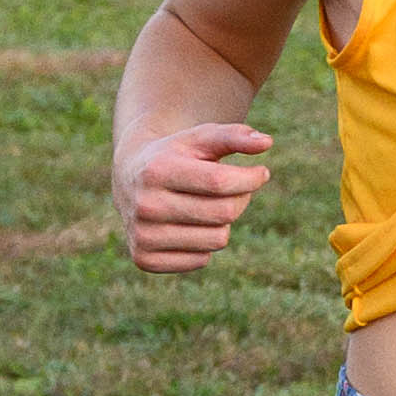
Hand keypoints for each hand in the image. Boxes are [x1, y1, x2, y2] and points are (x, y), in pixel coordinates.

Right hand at [118, 121, 272, 269]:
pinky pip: (201, 260)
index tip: (261, 173)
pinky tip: (188, 226)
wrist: (129, 177)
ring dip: (222, 224)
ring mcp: (143, 236)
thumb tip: (267, 142)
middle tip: (232, 190)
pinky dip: (204, 244)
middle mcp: (146, 205)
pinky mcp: (144, 259)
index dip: (251, 179)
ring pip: (217, 240)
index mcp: (158, 171)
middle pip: (224, 213)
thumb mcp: (200, 138)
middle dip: (239, 199)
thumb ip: (234, 136)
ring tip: (206, 206)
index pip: (221, 182)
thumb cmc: (175, 155)